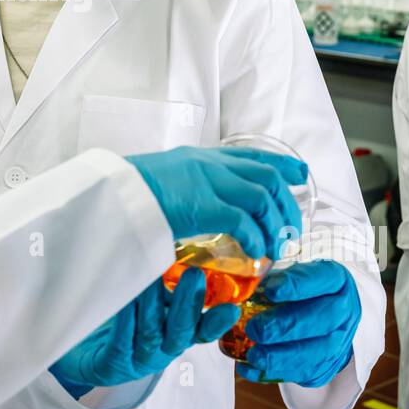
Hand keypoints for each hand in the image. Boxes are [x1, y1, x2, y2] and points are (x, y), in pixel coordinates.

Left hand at [51, 267, 241, 397]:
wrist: (89, 351)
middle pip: (182, 329)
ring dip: (154, 304)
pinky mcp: (114, 362)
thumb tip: (187, 239)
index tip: (232, 307)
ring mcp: (140, 356)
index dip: (218, 322)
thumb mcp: (155, 300)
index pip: (205, 330)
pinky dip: (125, 321)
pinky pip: (121, 342)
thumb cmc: (127, 318)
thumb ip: (172, 280)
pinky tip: (125, 302)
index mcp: (179, 333)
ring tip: (153, 279)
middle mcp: (164, 347)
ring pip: (151, 332)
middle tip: (195, 275)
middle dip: (189, 303)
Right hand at [127, 146, 305, 261]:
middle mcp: (208, 164)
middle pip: (266, 177)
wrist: (108, 196)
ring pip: (261, 198)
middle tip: (290, 228)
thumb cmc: (129, 194)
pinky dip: (255, 238)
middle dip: (286, 203)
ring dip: (273, 225)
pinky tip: (255, 253)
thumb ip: (187, 187)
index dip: (282, 164)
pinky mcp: (201, 204)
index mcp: (200, 157)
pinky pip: (243, 222)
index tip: (300, 173)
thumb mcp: (164, 181)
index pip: (252, 155)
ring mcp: (206, 181)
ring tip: (274, 247)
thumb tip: (199, 205)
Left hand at [236, 260, 360, 387]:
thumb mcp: (291, 275)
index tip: (271, 291)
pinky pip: (305, 372)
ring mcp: (339, 341)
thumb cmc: (301, 292)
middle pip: (322, 319)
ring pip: (317, 352)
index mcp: (336, 280)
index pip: (322, 279)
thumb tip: (245, 285)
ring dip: (282, 356)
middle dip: (285, 326)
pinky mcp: (326, 365)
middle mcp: (344, 310)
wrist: (324, 318)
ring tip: (254, 355)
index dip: (297, 286)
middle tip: (255, 329)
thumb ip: (274, 278)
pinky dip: (276, 372)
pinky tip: (252, 369)